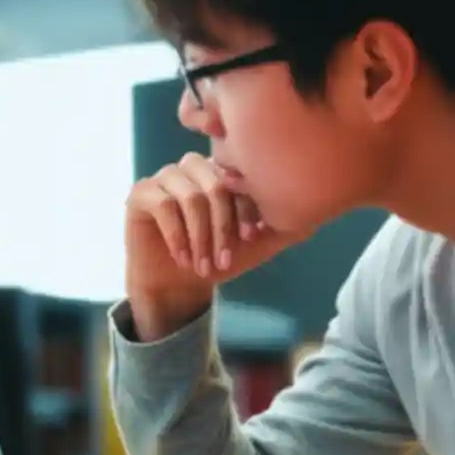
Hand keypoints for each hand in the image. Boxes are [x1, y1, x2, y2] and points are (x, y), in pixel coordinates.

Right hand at [124, 152, 310, 339]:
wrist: (176, 286)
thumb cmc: (215, 260)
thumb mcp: (254, 246)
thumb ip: (281, 227)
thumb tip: (314, 212)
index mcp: (220, 171)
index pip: (240, 178)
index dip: (247, 209)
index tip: (251, 239)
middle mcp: (192, 168)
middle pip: (216, 185)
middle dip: (223, 228)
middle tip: (223, 261)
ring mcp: (164, 177)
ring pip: (191, 196)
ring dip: (201, 237)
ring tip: (202, 265)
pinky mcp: (140, 193)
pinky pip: (163, 205)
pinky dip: (177, 236)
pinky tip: (183, 257)